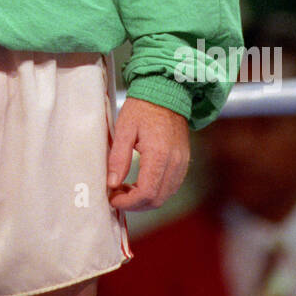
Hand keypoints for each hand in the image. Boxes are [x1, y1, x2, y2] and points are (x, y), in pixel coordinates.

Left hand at [106, 96, 189, 211]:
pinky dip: (155, 191)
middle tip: (117, 196)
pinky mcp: (184, 161)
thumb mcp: (124, 129)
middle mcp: (175, 162)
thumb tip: (112, 184)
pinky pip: (171, 186)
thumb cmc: (143, 107)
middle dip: (135, 204)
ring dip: (145, 199)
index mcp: (159, 155)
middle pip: (157, 199)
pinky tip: (140, 183)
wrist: (166, 91)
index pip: (146, 193)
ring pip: (165, 195)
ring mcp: (182, 163)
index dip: (128, 202)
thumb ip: (118, 158)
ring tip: (126, 189)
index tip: (113, 199)